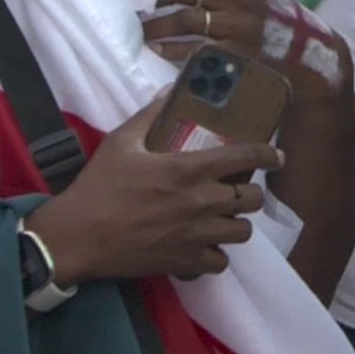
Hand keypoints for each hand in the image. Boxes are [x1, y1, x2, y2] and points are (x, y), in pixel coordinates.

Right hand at [23, 93, 280, 283]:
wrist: (77, 237)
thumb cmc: (98, 187)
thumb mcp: (121, 142)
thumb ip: (149, 115)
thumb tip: (167, 91)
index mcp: (189, 170)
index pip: (246, 157)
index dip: (268, 154)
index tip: (277, 155)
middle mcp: (202, 202)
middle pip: (253, 199)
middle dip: (251, 193)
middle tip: (239, 189)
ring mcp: (196, 235)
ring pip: (243, 232)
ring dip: (236, 223)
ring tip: (223, 218)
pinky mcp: (185, 262)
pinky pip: (219, 262)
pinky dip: (215, 255)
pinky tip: (203, 246)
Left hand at [145, 0, 354, 112]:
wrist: (311, 52)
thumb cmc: (281, 21)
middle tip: (138, 7)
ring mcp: (239, 25)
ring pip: (184, 18)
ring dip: (157, 25)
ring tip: (142, 31)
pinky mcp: (237, 51)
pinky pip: (195, 48)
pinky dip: (172, 49)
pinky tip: (159, 50)